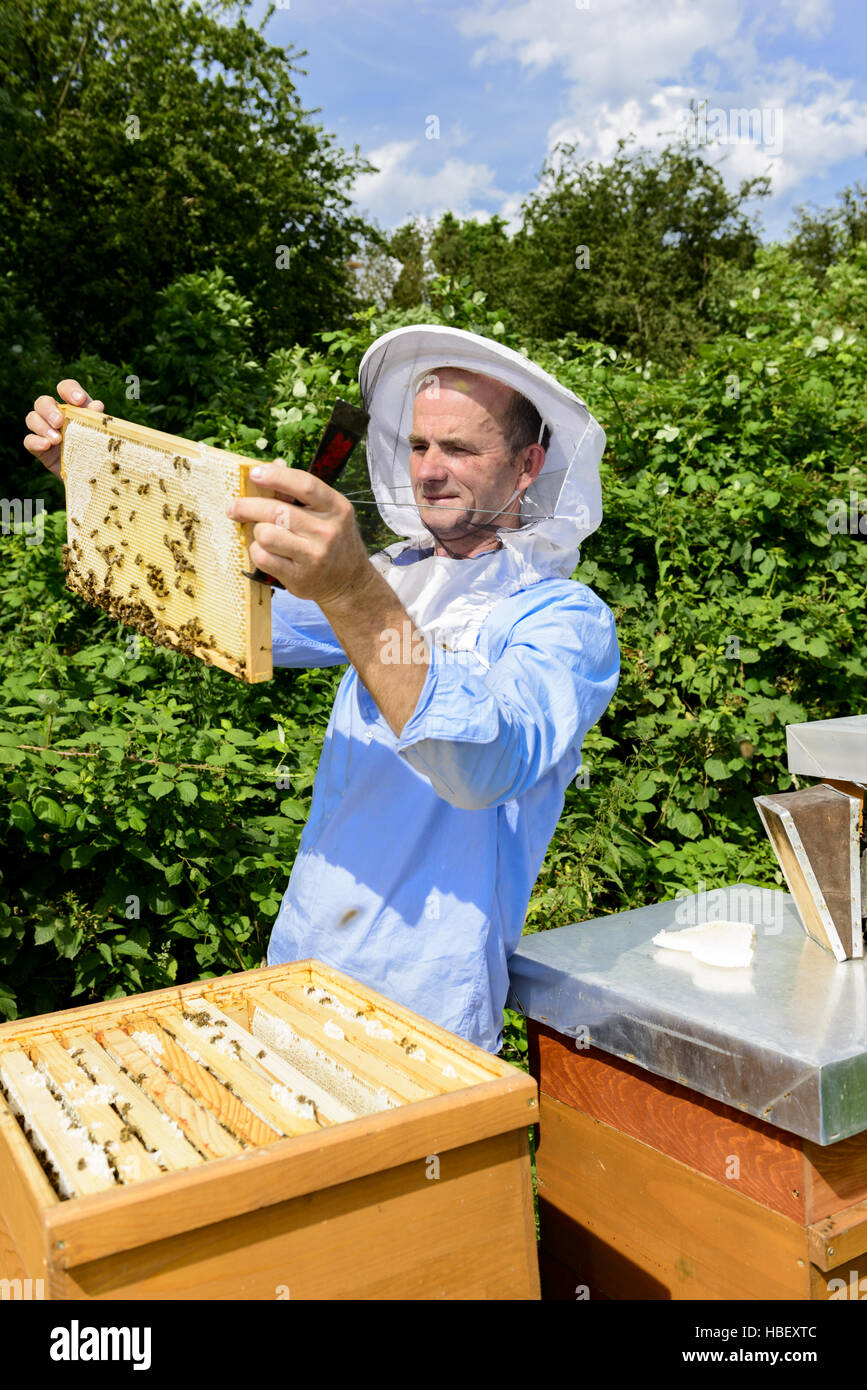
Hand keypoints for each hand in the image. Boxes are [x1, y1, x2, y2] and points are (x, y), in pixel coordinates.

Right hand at [24, 379, 103, 478]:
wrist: (92, 474)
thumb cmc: (99, 449)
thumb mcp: (101, 435)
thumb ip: (98, 420)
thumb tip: (97, 406)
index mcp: (73, 407)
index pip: (65, 388)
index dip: (69, 390)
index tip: (79, 400)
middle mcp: (56, 415)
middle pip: (42, 401)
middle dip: (49, 409)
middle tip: (59, 422)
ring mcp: (45, 431)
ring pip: (32, 418)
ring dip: (42, 426)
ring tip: (58, 440)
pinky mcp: (39, 448)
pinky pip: (28, 440)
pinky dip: (35, 441)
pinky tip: (46, 446)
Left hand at [226, 461, 371, 606]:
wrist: (349, 582)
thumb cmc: (333, 540)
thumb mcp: (329, 512)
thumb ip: (303, 491)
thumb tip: (274, 465)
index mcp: (337, 508)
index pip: (304, 484)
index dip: (275, 476)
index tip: (254, 474)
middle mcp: (327, 531)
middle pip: (276, 511)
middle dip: (248, 506)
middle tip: (234, 507)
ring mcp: (313, 556)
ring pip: (265, 534)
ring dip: (257, 532)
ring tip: (262, 533)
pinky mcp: (299, 577)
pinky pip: (263, 557)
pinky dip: (257, 552)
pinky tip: (265, 551)